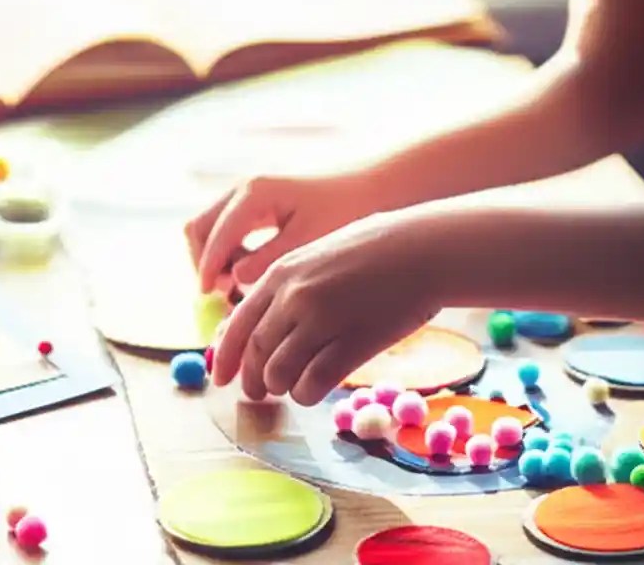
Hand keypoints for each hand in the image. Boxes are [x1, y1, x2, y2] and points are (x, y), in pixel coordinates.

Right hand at [185, 173, 380, 292]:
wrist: (371, 186)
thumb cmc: (344, 211)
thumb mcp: (307, 240)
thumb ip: (268, 260)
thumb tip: (234, 278)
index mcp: (254, 195)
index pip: (214, 235)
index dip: (208, 269)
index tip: (209, 297)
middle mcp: (243, 190)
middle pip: (198, 227)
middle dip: (204, 262)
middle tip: (224, 292)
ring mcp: (246, 196)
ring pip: (209, 229)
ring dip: (216, 258)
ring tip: (242, 284)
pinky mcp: (255, 205)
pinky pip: (226, 230)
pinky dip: (229, 252)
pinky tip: (255, 271)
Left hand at [210, 212, 440, 405]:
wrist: (423, 249)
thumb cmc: (376, 251)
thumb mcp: (319, 255)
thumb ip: (289, 286)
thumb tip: (261, 322)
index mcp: (282, 274)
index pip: (238, 324)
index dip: (225, 356)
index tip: (220, 377)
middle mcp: (294, 298)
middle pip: (255, 353)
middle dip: (251, 380)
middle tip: (256, 394)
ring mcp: (321, 321)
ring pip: (279, 373)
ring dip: (281, 387)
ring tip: (293, 386)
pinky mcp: (351, 344)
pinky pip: (312, 384)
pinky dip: (307, 393)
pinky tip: (315, 390)